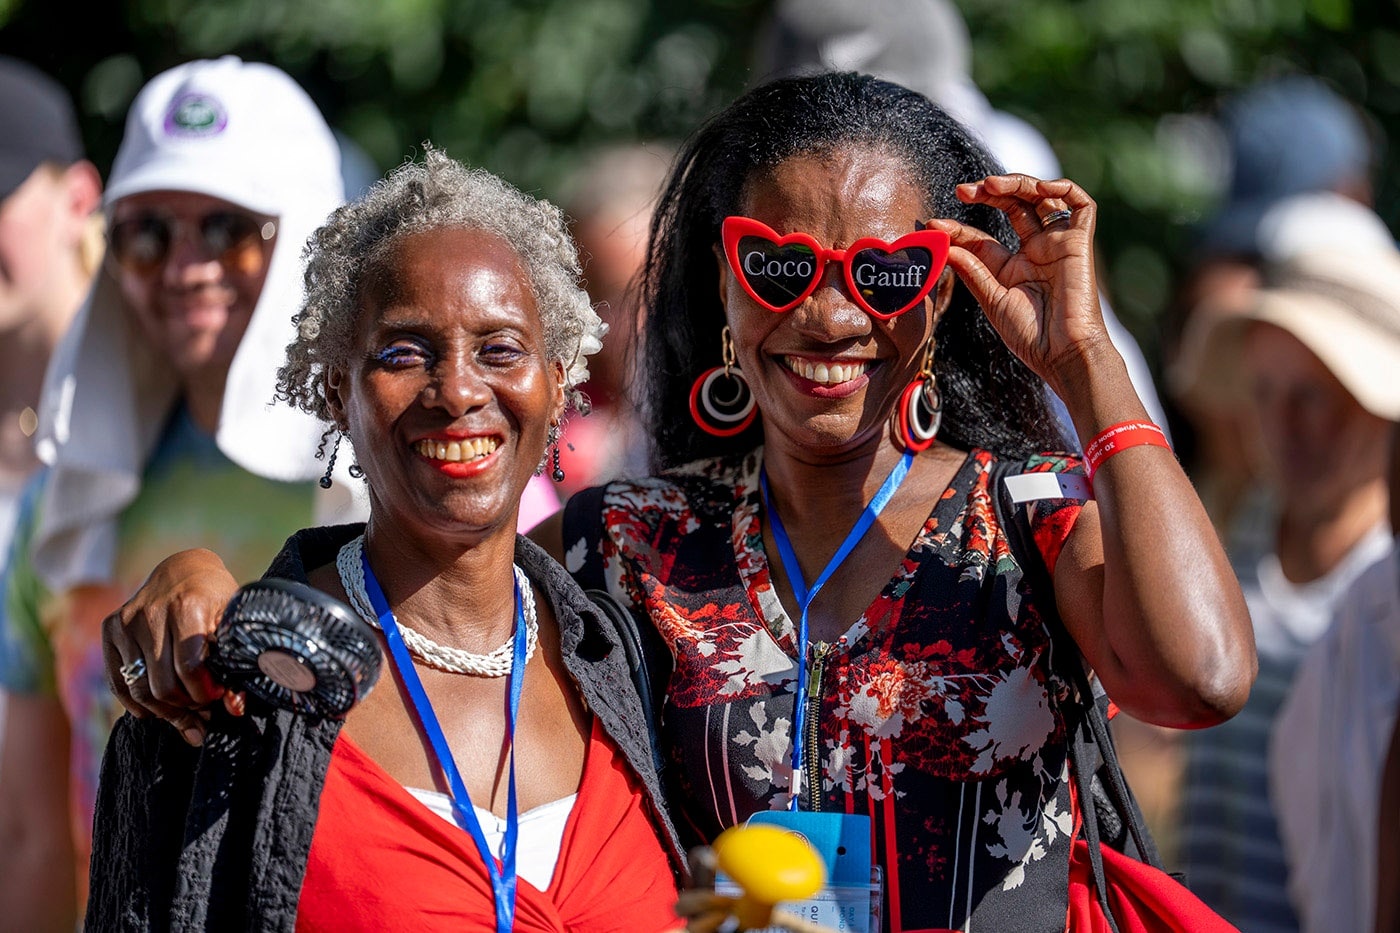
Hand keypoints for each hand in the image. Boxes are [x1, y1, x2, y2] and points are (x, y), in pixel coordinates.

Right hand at [102, 548, 244, 744]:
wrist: (182, 570)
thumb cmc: (215, 598)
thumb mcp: (233, 622)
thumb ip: (236, 664)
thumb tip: (235, 708)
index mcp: (187, 607)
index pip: (189, 669)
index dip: (204, 692)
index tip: (217, 695)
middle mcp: (151, 614)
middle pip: (163, 685)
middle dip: (186, 706)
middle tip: (203, 709)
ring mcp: (126, 622)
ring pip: (139, 690)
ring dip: (164, 711)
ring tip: (185, 713)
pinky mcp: (111, 629)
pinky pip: (118, 683)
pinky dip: (138, 705)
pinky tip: (158, 709)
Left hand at [925, 174, 1108, 394]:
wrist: (1064, 353)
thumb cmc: (1030, 335)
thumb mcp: (992, 298)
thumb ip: (971, 269)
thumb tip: (942, 243)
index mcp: (1012, 267)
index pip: (982, 237)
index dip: (958, 229)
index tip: (934, 224)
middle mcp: (1035, 250)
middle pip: (1013, 206)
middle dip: (989, 192)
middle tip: (964, 190)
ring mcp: (1058, 244)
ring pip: (1042, 197)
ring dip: (1017, 184)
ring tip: (990, 184)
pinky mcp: (1080, 243)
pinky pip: (1081, 205)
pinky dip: (1062, 188)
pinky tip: (1038, 188)